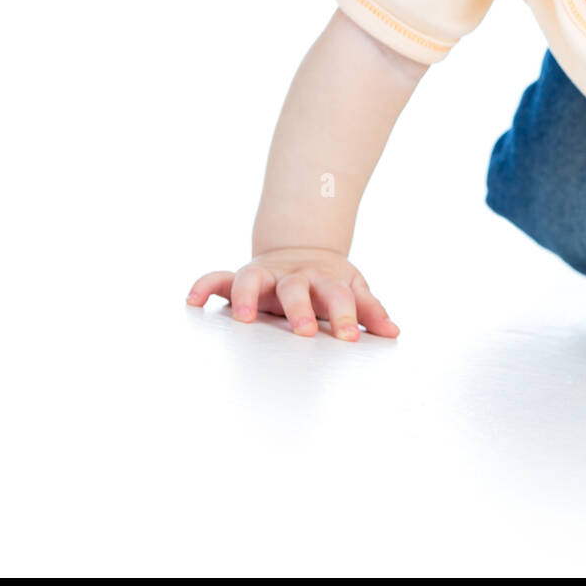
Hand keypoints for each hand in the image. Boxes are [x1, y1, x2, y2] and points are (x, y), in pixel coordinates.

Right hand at [186, 247, 398, 341]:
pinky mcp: (242, 277)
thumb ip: (370, 310)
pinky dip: (204, 285)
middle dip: (299, 309)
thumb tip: (393, 332)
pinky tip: (193, 302)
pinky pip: (218, 278)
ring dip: (247, 297)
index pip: (338, 295)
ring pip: (253, 279)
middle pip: (296, 287)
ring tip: (244, 320)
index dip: (345, 316)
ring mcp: (267, 274)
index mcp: (326, 280)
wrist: (305, 247)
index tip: (351, 338)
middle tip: (304, 333)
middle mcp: (294, 275)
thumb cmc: (330, 281)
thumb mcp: (354, 289)